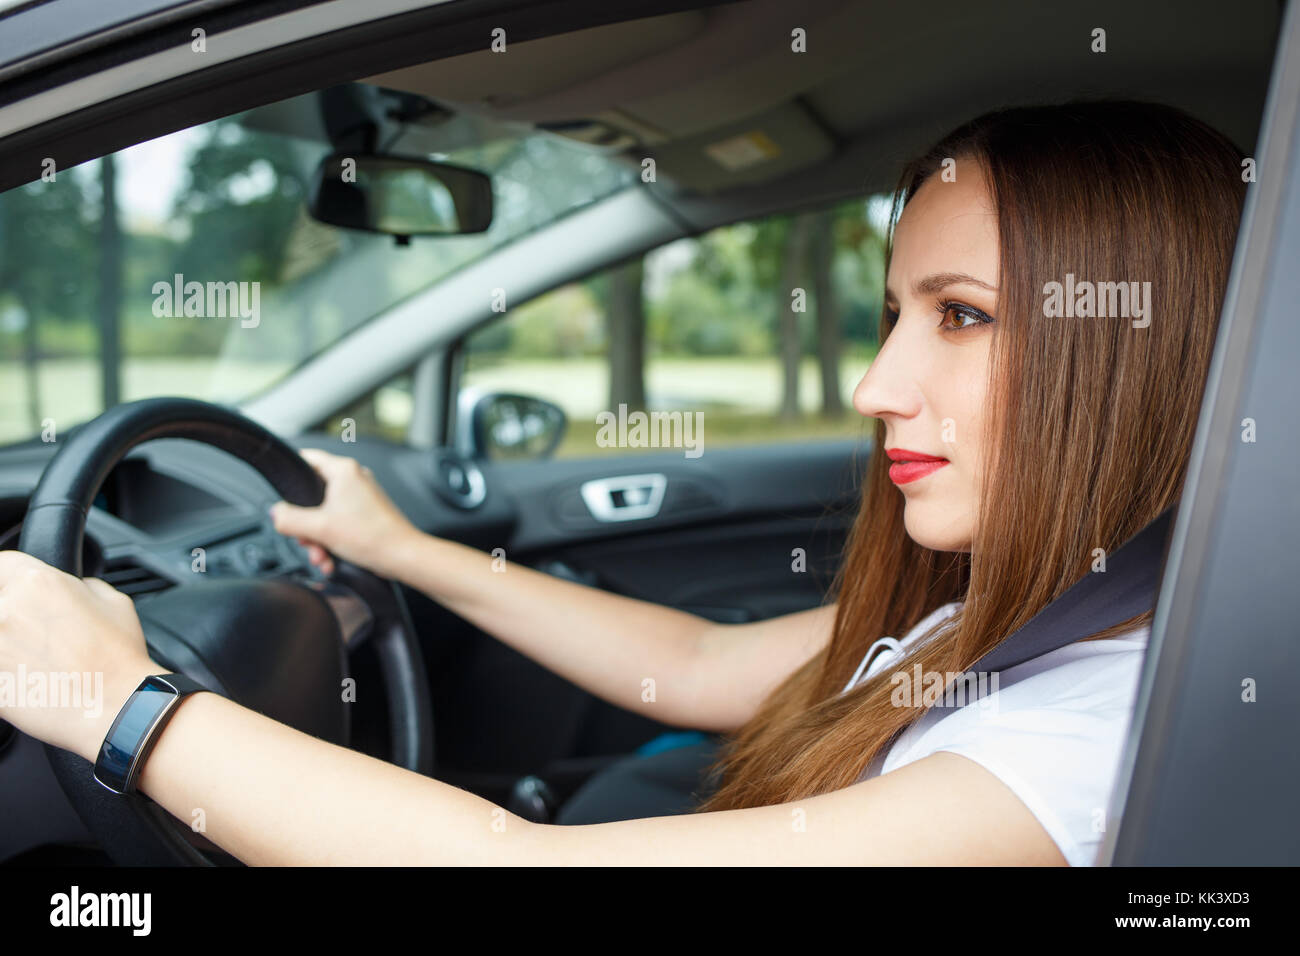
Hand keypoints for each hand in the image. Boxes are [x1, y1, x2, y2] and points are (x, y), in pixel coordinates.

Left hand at [0, 551, 157, 761]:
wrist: (115, 707)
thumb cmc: (119, 658)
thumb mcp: (116, 602)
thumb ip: (83, 585)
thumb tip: (73, 586)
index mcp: (38, 582)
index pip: (3, 562)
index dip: (13, 576)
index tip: (17, 590)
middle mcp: (7, 610)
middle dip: (9, 611)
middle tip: (30, 630)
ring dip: (7, 642)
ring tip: (30, 656)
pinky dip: (6, 670)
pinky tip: (27, 676)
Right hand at [269, 448, 418, 578]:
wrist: (403, 556)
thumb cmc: (373, 537)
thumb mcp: (319, 529)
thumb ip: (289, 519)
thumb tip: (276, 514)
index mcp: (343, 471)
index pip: (307, 458)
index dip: (290, 474)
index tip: (280, 490)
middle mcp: (354, 479)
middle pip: (313, 496)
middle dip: (306, 525)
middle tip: (307, 541)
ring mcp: (361, 497)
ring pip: (325, 514)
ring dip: (318, 539)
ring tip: (322, 557)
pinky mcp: (366, 514)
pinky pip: (339, 524)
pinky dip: (332, 541)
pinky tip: (331, 560)